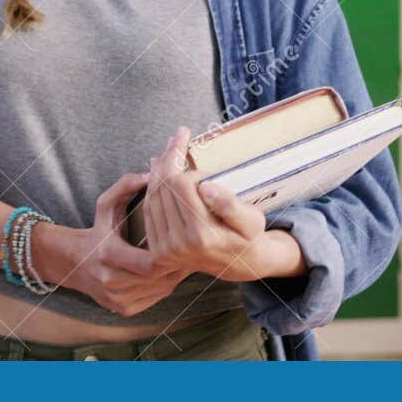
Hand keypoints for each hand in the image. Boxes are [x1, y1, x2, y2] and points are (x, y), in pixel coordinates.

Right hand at [35, 172, 189, 316]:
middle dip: (178, 264)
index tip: (182, 240)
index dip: (170, 255)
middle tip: (192, 249)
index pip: (150, 264)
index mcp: (108, 256)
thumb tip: (150, 175)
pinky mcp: (124, 310)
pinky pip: (155, 300)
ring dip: (175, 275)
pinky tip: (171, 271)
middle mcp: (111, 282)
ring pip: (160, 291)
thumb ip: (125, 186)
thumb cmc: (97, 231)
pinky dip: (166, 285)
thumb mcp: (105, 204)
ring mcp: (117, 300)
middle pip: (159, 279)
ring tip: (186, 258)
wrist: (75, 264)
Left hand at [142, 126, 270, 282]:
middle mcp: (179, 245)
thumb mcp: (252, 220)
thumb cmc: (248, 237)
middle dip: (170, 158)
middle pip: (163, 188)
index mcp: (202, 236)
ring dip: (159, 170)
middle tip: (178, 136)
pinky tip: (162, 172)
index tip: (196, 152)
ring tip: (169, 150)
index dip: (186, 163)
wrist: (240, 265)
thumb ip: (230, 204)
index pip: (181, 185)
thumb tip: (206, 187)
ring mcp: (165, 251)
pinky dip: (153, 188)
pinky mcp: (158, 251)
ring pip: (152, 197)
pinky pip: (149, 211)